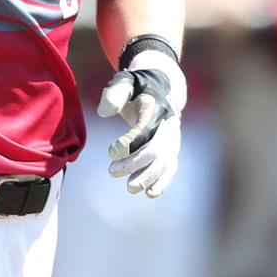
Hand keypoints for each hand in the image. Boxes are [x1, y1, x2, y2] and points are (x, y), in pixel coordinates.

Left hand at [97, 38, 187, 197]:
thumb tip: (103, 112)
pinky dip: (162, 182)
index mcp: (155, 109)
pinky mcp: (172, 150)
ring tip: (129, 187)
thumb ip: (114, 94)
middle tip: (112, 171)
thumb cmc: (137, 87)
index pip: (145, 129)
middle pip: (155, 150)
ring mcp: (173, 140)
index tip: (112, 151)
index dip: (130, 142)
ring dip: (147, 177)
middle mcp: (168, 126)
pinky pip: (171, 168)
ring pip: (164, 163)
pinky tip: (150, 193)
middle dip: (134, 163)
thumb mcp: (124, 82)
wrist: (161, 89)